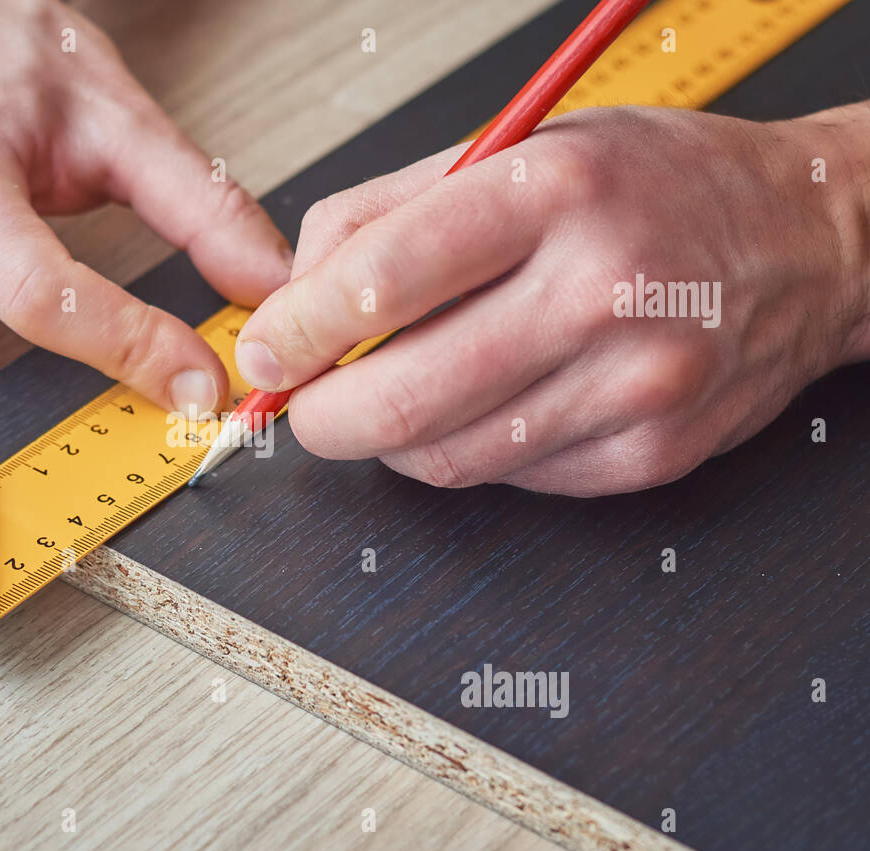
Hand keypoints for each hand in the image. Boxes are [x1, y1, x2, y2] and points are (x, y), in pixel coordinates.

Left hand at [235, 104, 869, 495]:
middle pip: (404, 398)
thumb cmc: (654, 185)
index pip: (383, 280)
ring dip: (387, 442)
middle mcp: (601, 290)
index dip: (298, 331)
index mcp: (555, 190)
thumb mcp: (518, 148)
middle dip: (322, 417)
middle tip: (302, 404)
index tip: (269, 350)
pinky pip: (507, 477)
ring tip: (388, 398)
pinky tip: (481, 405)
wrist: (806, 239)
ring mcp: (633, 385)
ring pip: (446, 458)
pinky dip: (466, 451)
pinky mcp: (648, 454)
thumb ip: (385, 213)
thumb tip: (293, 298)